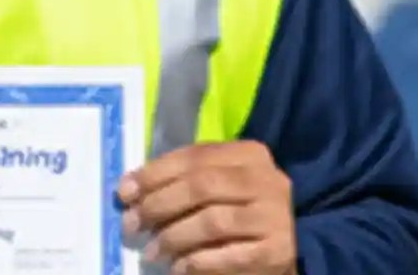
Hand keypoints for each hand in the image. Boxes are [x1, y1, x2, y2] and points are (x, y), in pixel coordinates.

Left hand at [116, 141, 296, 274]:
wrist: (293, 239)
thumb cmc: (242, 206)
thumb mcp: (220, 181)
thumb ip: (183, 178)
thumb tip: (129, 189)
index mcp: (249, 154)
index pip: (194, 157)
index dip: (154, 174)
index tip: (124, 192)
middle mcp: (266, 181)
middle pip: (201, 187)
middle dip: (158, 205)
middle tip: (132, 224)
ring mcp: (274, 217)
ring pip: (212, 222)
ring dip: (174, 237)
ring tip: (151, 251)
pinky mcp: (277, 252)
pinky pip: (229, 257)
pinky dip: (197, 262)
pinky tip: (178, 267)